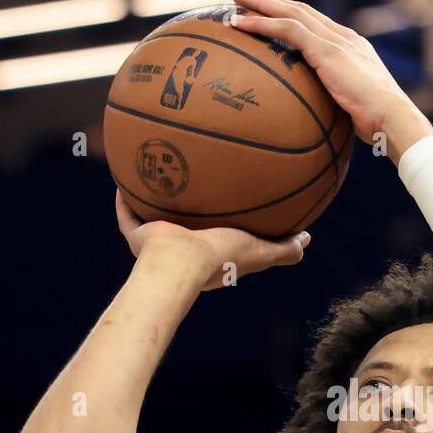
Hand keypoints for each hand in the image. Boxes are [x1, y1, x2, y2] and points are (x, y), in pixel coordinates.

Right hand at [115, 189, 308, 290]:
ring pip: (153, 218)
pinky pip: (128, 214)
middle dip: (186, 208)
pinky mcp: (138, 237)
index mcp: (210, 255)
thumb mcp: (260, 251)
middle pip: (184, 226)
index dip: (223, 222)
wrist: (181, 261)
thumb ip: (284, 248)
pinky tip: (128, 171)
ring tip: (155, 172)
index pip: (218, 238)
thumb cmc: (222, 256)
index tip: (229, 203)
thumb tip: (307, 239)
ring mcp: (159, 243)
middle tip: (191, 182)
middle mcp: (183, 249)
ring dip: (154, 199)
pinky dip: (125, 198)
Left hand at [229, 0, 432, 159]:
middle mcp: (343, 36)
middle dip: (271, 1)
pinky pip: (288, 30)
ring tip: (236, 1)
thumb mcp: (354, 107)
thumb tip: (319, 121)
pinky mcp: (327, 51)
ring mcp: (335, 41)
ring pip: (291, 12)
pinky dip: (262, 24)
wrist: (392, 118)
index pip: (315, 23)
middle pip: (300, 10)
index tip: (270, 14)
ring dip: (260, 5)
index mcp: (350, 46)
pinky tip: (241, 25)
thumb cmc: (378, 123)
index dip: (290, 15)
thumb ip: (336, 103)